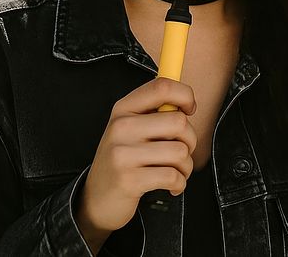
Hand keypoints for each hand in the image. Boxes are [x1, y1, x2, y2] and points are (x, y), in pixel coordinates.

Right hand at [75, 77, 197, 252]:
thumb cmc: (125, 159)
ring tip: (175, 171)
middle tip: (181, 151)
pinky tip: (171, 186)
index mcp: (123, 108)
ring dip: (186, 166)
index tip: (189, 110)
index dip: (186, 95)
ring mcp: (122, 154)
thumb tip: (188, 102)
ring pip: (180, 151)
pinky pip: (173, 176)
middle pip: (179, 122)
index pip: (163, 87)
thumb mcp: (131, 128)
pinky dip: (180, 183)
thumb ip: (156, 111)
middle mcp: (120, 127)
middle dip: (190, 140)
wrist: (97, 198)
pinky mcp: (129, 180)